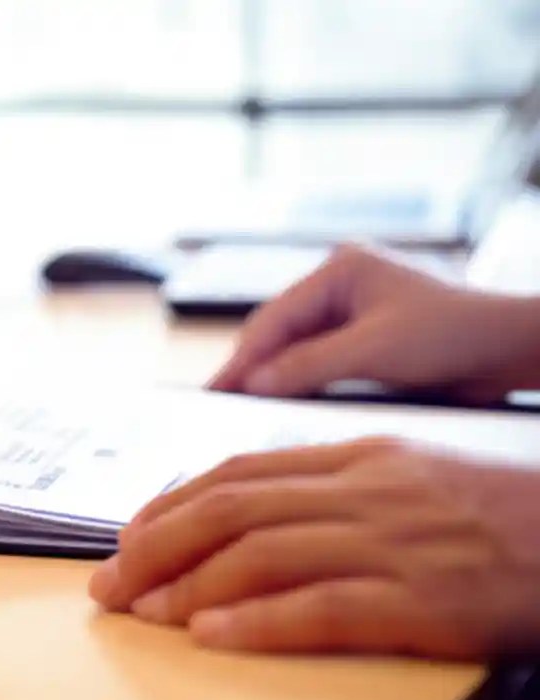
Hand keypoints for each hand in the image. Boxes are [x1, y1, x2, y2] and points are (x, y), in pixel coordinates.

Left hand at [88, 439, 539, 658]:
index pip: (238, 473)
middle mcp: (364, 490)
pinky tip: (210, 634)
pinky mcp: (421, 597)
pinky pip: (320, 606)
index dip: (170, 504)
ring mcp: (392, 542)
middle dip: (155, 546)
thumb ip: (334, 486)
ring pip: (261, 553)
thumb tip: (252, 511)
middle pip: (230, 509)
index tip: (128, 536)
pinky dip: (257, 620)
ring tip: (142, 611)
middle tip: (108, 582)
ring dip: (187, 584)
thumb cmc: (500, 516)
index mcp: (357, 457)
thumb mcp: (411, 477)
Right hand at [209, 245, 539, 403]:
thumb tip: (255, 382)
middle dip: (254, 367)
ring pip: (297, 348)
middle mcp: (343, 285)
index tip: (216, 389)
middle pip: (280, 331)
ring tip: (244, 405)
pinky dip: (302, 382)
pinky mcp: (369, 340)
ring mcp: (356, 312)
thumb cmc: (458, 335)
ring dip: (277, 376)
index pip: (274, 317)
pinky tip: (285, 401)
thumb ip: (309, 365)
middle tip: (221, 401)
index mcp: (340, 269)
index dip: (242, 357)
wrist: (515, 351)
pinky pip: (321, 361)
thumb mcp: (375, 351)